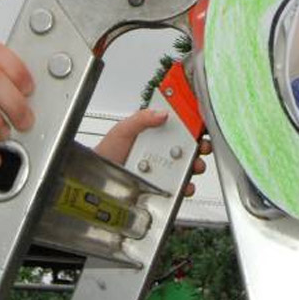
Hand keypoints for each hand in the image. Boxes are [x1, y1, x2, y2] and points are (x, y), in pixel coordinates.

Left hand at [95, 108, 211, 196]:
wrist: (96, 178)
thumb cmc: (107, 152)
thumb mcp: (123, 130)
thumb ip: (141, 119)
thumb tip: (162, 113)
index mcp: (155, 131)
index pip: (179, 122)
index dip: (192, 119)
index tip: (201, 118)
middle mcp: (162, 149)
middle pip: (189, 144)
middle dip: (201, 143)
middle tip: (202, 144)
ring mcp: (164, 168)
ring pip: (189, 164)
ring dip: (197, 164)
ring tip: (195, 164)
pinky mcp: (164, 186)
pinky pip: (180, 186)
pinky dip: (187, 186)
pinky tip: (185, 184)